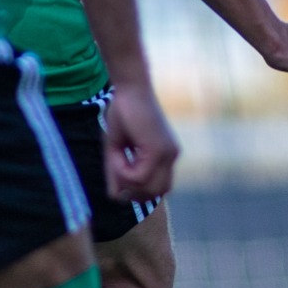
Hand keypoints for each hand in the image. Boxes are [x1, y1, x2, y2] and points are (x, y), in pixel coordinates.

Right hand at [101, 85, 178, 201]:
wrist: (130, 89)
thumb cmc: (122, 114)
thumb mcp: (117, 149)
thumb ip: (118, 172)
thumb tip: (116, 198)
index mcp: (166, 156)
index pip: (158, 188)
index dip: (137, 189)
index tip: (119, 175)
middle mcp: (171, 156)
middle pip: (157, 193)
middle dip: (133, 192)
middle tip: (116, 174)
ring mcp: (168, 153)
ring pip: (149, 188)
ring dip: (128, 182)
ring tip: (116, 162)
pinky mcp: (158, 149)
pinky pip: (140, 175)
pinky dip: (123, 171)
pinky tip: (117, 155)